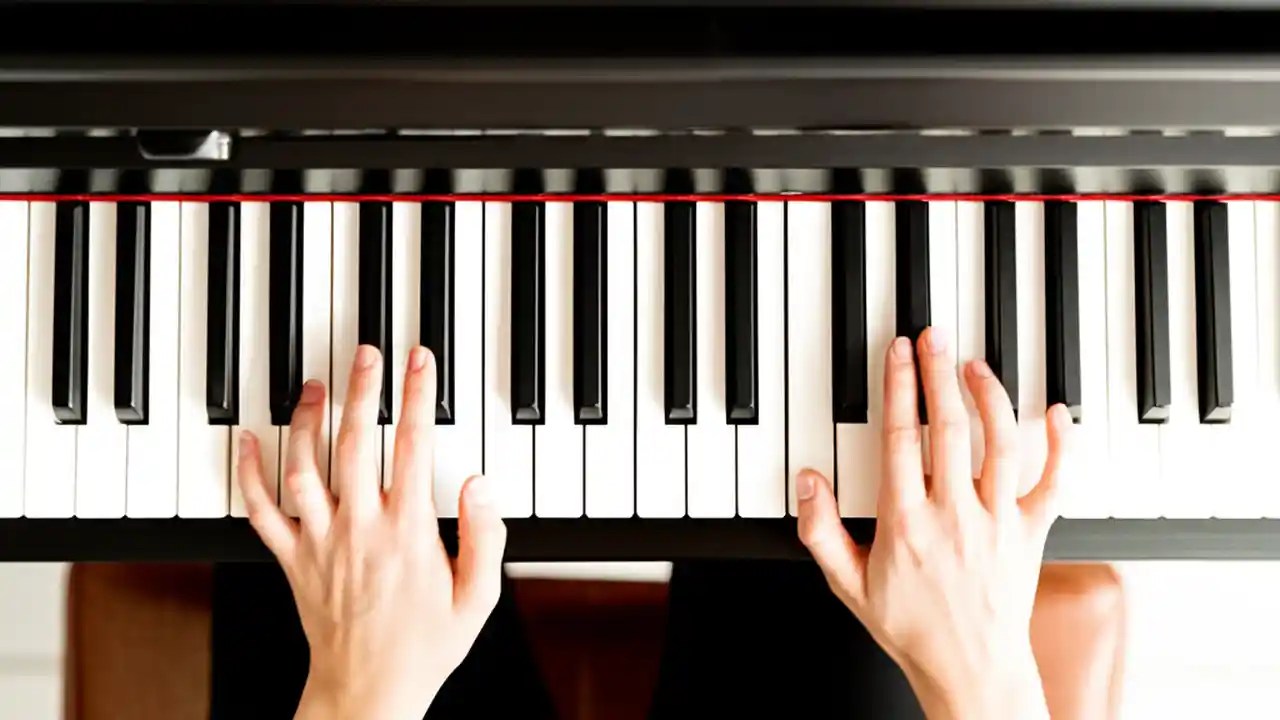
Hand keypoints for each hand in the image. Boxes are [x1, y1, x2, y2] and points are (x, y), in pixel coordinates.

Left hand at [237, 345, 506, 719]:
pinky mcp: (293, 559)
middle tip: (366, 353)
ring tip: (317, 383)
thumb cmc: (425, 647)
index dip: (418, 397)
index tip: (420, 362)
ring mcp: (321, 542)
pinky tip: (248, 439)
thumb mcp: (478, 599)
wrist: (368, 693)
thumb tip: (481, 484)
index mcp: (407, 534)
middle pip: (356, 444)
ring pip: (305, 467)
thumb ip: (486, 538)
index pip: (414, 448)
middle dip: (362, 391)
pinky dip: (249, 473)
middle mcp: (360, 529)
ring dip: (309, 420)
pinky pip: (261, 511)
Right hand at [796, 328, 1072, 719]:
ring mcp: (997, 521)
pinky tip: (1057, 414)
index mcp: (906, 522)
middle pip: (949, 427)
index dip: (898, 387)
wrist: (970, 670)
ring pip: (999, 442)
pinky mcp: (1031, 533)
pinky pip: (1053, 482)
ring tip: (973, 365)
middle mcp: (954, 514)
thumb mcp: (847, 584)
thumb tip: (808, 480)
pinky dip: (1061, 445)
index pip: (901, 438)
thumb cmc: (911, 628)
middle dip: (938, 374)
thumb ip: (820, 530)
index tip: (897, 353)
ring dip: (988, 396)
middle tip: (933, 338)